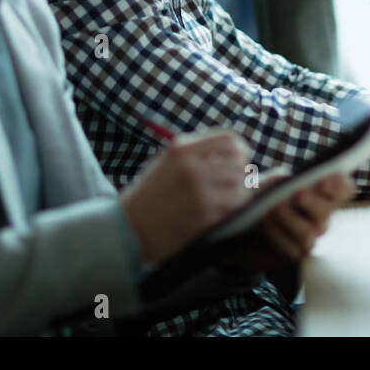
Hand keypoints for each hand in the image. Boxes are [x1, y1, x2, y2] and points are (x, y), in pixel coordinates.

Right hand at [120, 129, 253, 264]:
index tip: (238, 161)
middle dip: (241, 175)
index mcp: (181, 149)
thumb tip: (236, 154)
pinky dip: (232, 211)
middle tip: (233, 185)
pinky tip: (220, 213)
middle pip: (240, 164)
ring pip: (241, 188)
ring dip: (239, 195)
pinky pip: (233, 209)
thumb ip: (197, 154)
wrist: (128, 229)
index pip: (229, 140)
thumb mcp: (167, 162)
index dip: (240, 151)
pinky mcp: (203, 217)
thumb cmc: (150, 196)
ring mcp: (198, 193)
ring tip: (226, 200)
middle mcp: (191, 167)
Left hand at [232, 172, 355, 269]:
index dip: (338, 184)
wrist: (250, 222)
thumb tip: (286, 182)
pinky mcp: (297, 252)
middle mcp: (323, 216)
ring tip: (272, 209)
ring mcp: (313, 236)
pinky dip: (277, 235)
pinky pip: (292, 248)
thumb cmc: (266, 196)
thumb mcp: (273, 182)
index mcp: (323, 192)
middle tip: (297, 193)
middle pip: (326, 211)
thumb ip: (283, 180)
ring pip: (308, 232)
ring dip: (289, 219)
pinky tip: (266, 225)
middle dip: (311, 202)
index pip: (344, 188)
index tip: (323, 180)